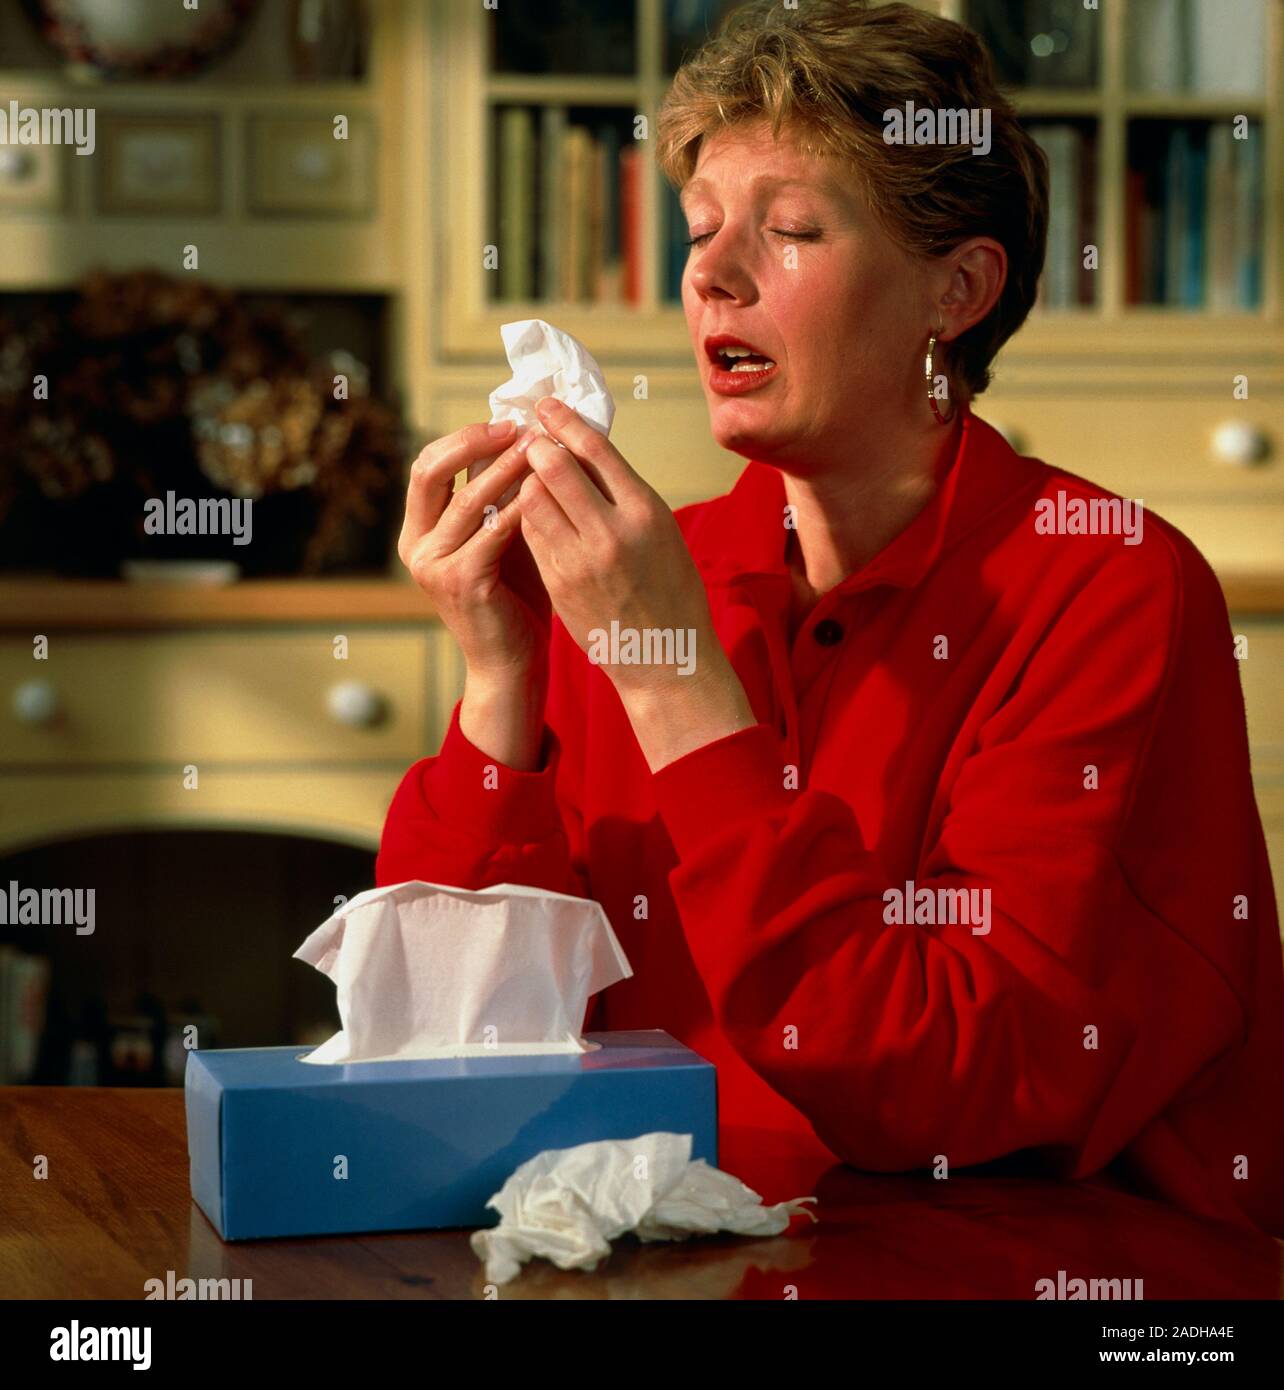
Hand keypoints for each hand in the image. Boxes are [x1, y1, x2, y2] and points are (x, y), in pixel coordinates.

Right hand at [397, 419, 549, 681]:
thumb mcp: (501, 539)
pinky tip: (546, 491)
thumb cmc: (514, 599)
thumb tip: (526, 439)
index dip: (462, 438)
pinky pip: (493, 532)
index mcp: (418, 531)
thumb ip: (501, 499)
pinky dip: (520, 507)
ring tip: (539, 448)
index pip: (427, 466)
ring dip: (506, 469)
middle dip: (473, 442)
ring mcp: (433, 566)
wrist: (511, 664)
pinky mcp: (461, 583)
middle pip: (430, 471)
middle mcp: (416, 546)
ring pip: (469, 500)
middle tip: (517, 425)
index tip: (505, 421)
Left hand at [517, 397, 755, 767]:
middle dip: (536, 448)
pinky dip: (526, 517)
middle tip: (529, 440)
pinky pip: (530, 535)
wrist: (664, 657)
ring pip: (531, 500)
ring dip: (526, 483)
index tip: (546, 406)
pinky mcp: (558, 583)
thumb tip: (584, 449)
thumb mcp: (660, 531)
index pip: (595, 449)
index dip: (564, 422)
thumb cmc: (670, 589)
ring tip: (529, 479)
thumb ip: (624, 494)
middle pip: (553, 468)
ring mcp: (580, 560)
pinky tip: (530, 514)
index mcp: (645, 511)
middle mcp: (611, 532)